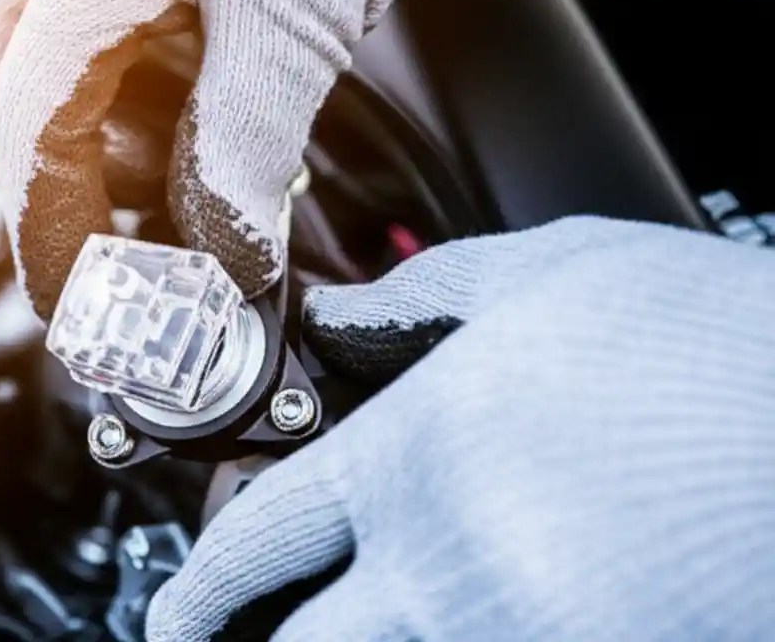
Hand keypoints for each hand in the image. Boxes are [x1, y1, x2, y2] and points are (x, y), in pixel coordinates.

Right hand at [0, 0, 443, 316]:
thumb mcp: (297, 18)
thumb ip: (247, 146)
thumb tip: (223, 256)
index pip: (28, 128)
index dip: (50, 230)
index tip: (79, 299)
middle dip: (60, 167)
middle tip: (151, 210)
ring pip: (34, 53)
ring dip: (100, 118)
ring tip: (200, 131)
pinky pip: (82, 15)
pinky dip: (127, 70)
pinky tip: (200, 72)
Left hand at [148, 217, 774, 640]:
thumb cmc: (711, 350)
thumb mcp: (542, 280)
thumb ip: (416, 303)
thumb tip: (345, 314)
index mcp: (413, 459)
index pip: (254, 541)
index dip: (196, 589)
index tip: (175, 613)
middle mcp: (447, 566)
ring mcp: (517, 635)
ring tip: (366, 615)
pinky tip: (474, 614)